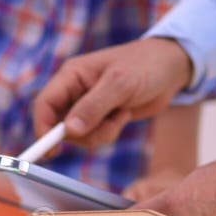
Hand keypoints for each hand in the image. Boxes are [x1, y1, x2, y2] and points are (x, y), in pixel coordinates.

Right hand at [33, 37, 191, 147]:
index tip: (51, 150)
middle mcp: (74, 91)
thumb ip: (93, 107)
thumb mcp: (120, 84)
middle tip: (106, 127)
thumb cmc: (146, 65)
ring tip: (121, 115)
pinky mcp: (99, 117)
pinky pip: (94, 136)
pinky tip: (124, 115)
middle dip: (81, 133)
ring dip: (100, 133)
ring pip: (78, 135)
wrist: (172, 69)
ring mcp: (86, 105)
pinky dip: (109, 132)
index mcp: (71, 75)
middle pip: (59, 125)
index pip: (44, 104)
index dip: (43, 128)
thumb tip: (69, 131)